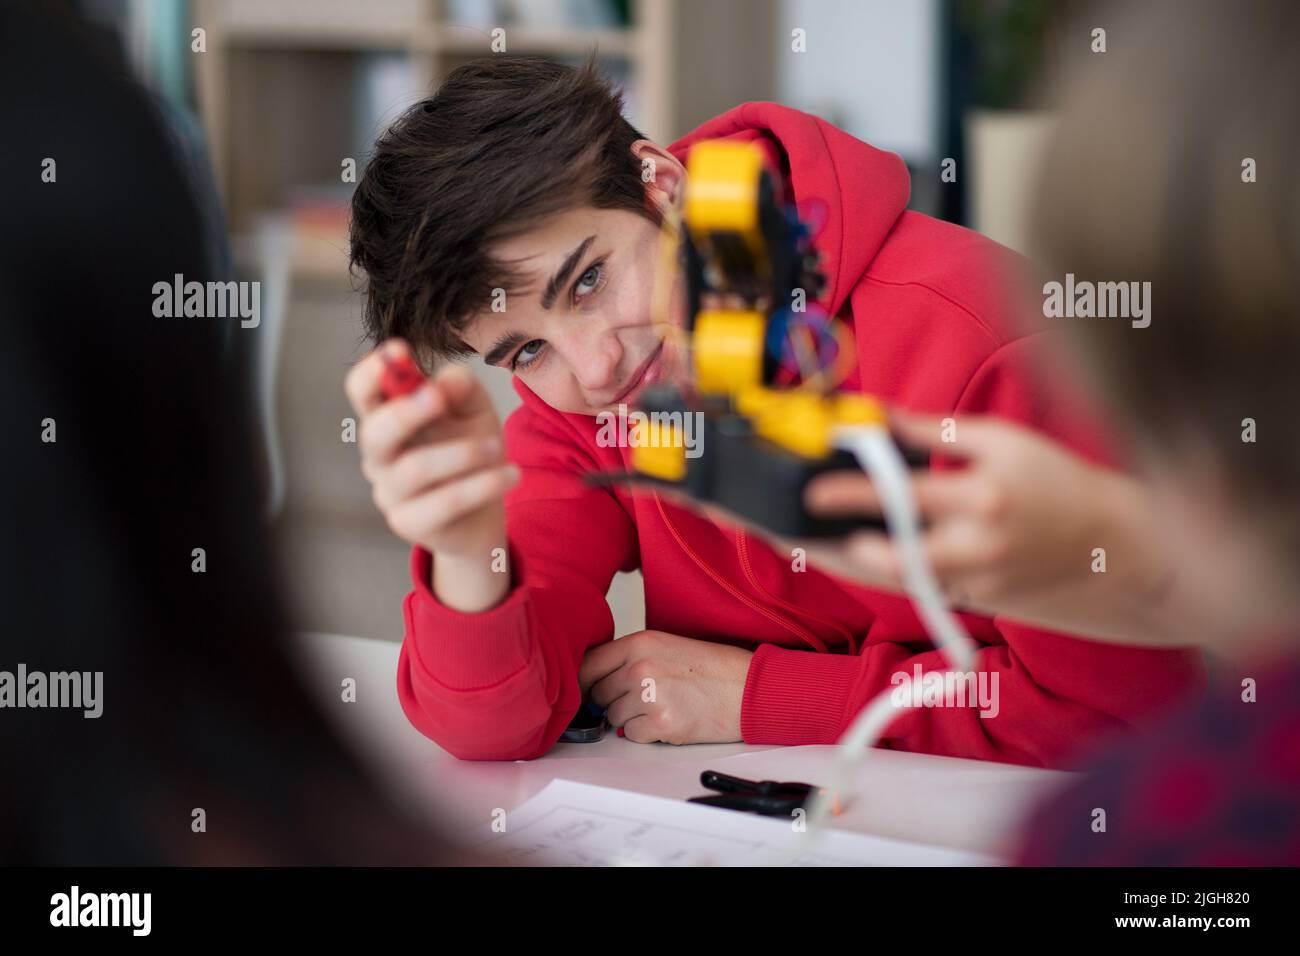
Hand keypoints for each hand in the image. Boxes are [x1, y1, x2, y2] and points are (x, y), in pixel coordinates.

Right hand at [344, 339, 518, 610]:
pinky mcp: (411, 523)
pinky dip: (483, 485)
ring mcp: (390, 492)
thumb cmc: (470, 449)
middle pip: (375, 432)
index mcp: (387, 418)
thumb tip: (446, 382)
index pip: (361, 391)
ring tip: (498, 446)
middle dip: (406, 411)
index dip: (373, 371)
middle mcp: (380, 455)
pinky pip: (445, 502)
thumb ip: (461, 387)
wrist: (482, 513)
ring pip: (415, 469)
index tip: (400, 350)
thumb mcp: (473, 410)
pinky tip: (511, 474)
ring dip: (462, 452)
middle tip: (440, 396)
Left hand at [578, 630, 752, 744]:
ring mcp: (650, 695)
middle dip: (614, 701)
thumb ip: (630, 658)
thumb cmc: (714, 667)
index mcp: (640, 643)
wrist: (749, 688)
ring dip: (632, 718)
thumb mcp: (667, 646)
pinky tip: (669, 720)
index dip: (585, 681)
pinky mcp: (662, 724)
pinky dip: (647, 734)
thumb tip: (595, 680)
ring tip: (662, 706)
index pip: (588, 665)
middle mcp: (640, 667)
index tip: (588, 690)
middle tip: (642, 699)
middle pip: (598, 694)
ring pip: (614, 717)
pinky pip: (633, 735)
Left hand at [801, 411, 1171, 642]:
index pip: (905, 496)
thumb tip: (879, 417)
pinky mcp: (977, 601)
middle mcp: (977, 548)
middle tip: (794, 530)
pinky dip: (883, 570)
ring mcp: (976, 582)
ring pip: (897, 580)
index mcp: (983, 499)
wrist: (1116, 546)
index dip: (854, 493)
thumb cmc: (1057, 481)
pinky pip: (918, 586)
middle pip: (892, 558)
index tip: (813, 492)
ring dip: (850, 562)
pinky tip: (850, 551)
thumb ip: (935, 431)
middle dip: (839, 548)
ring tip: (809, 541)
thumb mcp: (1002, 440)